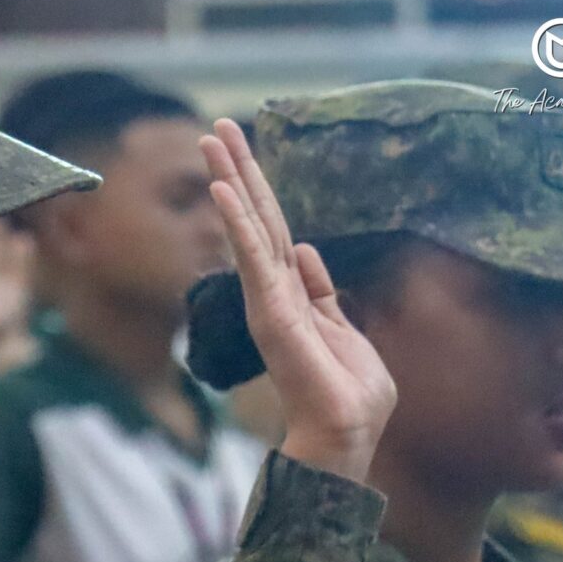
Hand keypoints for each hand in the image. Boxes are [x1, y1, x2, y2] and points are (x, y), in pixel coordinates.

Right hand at [198, 119, 395, 483]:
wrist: (346, 434)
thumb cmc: (350, 394)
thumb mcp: (346, 330)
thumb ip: (325, 294)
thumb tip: (307, 253)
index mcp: (295, 293)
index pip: (274, 229)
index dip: (259, 188)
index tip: (241, 149)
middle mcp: (276, 291)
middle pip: (256, 219)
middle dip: (238, 171)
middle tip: (216, 127)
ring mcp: (269, 301)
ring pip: (249, 229)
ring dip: (231, 182)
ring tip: (212, 141)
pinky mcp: (270, 313)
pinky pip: (252, 259)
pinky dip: (237, 223)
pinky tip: (222, 190)